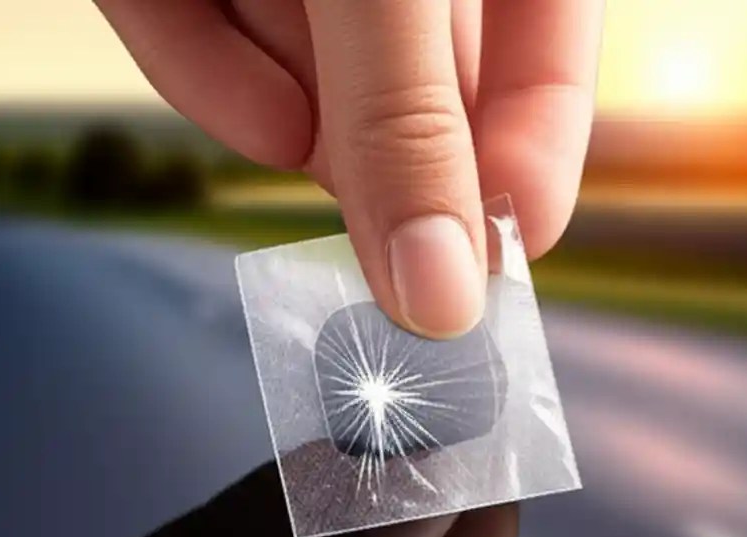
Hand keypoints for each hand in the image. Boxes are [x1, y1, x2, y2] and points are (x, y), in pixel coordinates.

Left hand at [96, 0, 603, 337]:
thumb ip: (412, 123)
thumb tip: (445, 299)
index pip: (548, 67)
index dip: (524, 174)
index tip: (488, 280)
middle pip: (414, 83)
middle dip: (379, 156)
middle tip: (379, 259)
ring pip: (301, 65)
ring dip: (287, 104)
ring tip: (289, 113)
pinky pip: (198, 25)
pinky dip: (206, 68)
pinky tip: (246, 108)